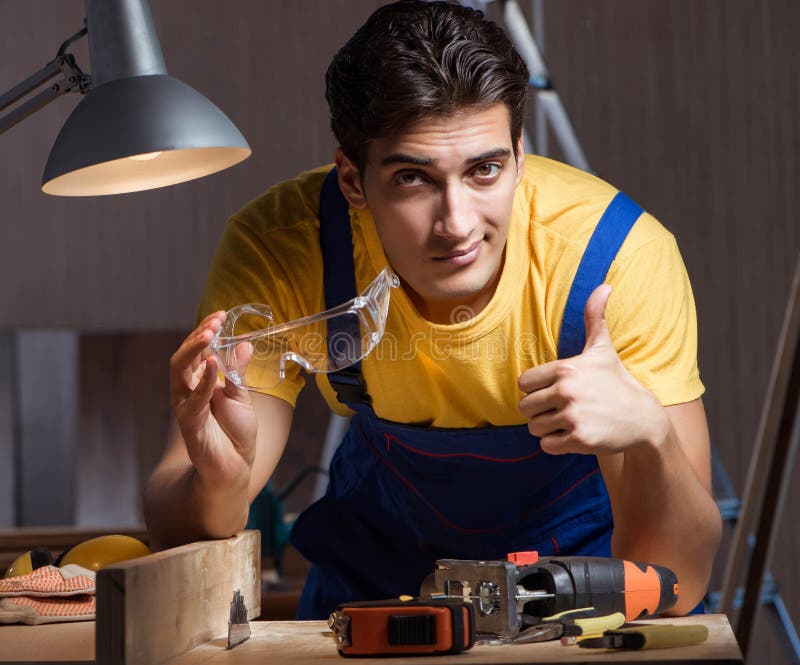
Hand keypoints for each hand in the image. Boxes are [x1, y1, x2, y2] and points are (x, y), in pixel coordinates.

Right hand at [169, 311, 257, 487]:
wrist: (235, 465)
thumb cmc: (236, 431)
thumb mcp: (241, 395)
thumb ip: (239, 371)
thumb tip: (244, 343)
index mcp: (199, 381)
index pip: (196, 350)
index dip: (205, 330)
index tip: (220, 314)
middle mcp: (187, 390)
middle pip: (182, 356)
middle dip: (196, 336)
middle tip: (213, 323)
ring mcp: (186, 405)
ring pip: (179, 372)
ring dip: (193, 351)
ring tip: (209, 335)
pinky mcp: (189, 423)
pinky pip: (193, 398)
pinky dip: (202, 381)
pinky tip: (211, 364)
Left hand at [518, 284, 668, 455]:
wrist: (644, 420)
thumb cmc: (617, 382)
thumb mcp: (603, 349)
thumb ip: (595, 318)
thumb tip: (604, 285)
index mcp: (566, 369)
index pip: (524, 383)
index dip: (535, 389)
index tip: (554, 391)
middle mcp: (567, 391)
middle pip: (525, 407)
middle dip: (539, 411)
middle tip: (561, 409)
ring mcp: (573, 416)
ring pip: (534, 427)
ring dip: (547, 428)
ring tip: (569, 421)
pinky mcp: (578, 440)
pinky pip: (547, 445)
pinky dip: (556, 444)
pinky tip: (575, 435)